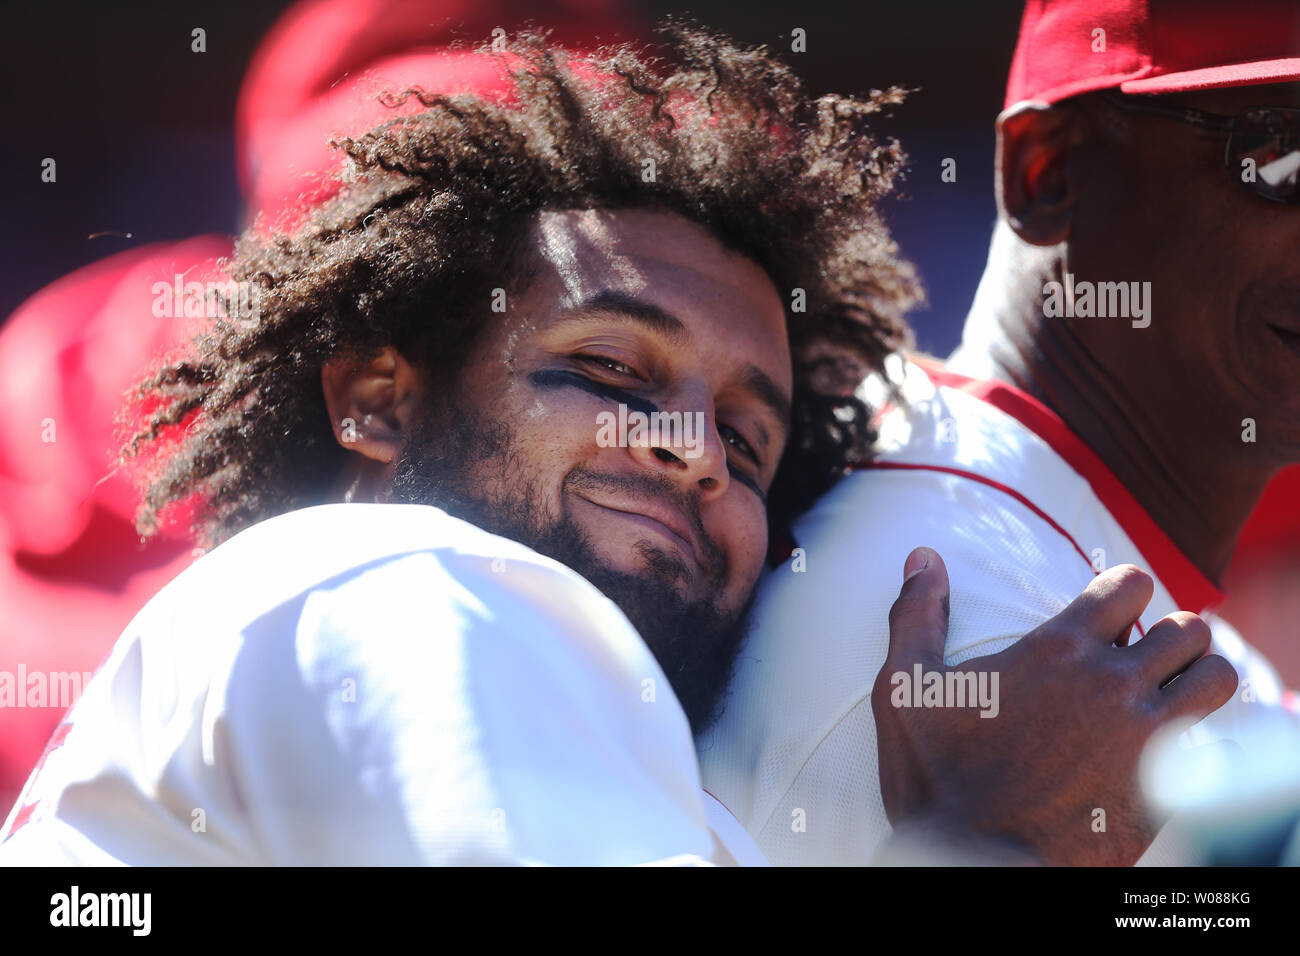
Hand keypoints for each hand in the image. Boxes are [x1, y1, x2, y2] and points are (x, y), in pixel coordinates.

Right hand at [871, 547, 1237, 865]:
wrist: (970, 866)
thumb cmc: (934, 778)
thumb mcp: (905, 689)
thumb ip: (916, 615)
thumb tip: (922, 558)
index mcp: (1056, 652)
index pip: (1131, 584)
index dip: (1122, 591)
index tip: (1108, 613)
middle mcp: (1113, 686)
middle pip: (1186, 628)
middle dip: (1168, 634)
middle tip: (1141, 656)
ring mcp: (1146, 740)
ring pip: (1216, 679)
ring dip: (1198, 678)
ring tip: (1169, 693)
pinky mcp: (1166, 792)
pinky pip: (1220, 751)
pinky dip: (1205, 746)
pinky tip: (1170, 754)